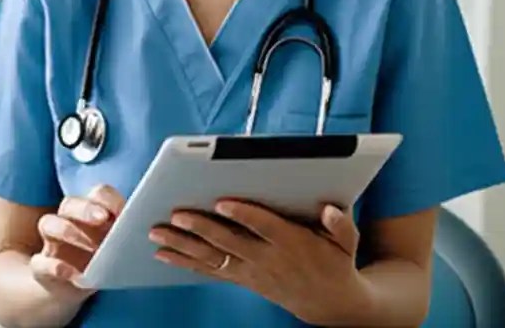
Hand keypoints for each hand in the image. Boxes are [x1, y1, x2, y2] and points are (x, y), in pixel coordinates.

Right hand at [29, 184, 124, 301]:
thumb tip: (152, 229)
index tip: (123, 211)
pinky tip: (71, 274)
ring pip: (48, 223)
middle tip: (103, 219)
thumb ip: (127, 235)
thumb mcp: (116, 247)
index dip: (108, 199)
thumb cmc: (100, 260)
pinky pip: (40, 262)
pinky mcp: (42, 267)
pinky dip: (54, 266)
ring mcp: (52, 243)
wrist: (71, 287)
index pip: (96, 194)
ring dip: (68, 231)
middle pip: (70, 203)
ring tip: (91, 249)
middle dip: (86, 209)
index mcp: (91, 212)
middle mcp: (68, 221)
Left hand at [150, 202, 370, 324]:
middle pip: (229, 242)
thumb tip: (331, 209)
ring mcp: (251, 271)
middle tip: (177, 213)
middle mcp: (267, 258)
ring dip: (183, 245)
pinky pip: (210, 271)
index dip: (244, 214)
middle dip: (201, 227)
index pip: (265, 226)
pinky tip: (163, 254)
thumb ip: (341, 225)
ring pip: (212, 257)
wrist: (329, 303)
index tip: (223, 200)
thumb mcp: (348, 242)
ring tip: (157, 233)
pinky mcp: (242, 278)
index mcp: (292, 243)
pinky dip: (185, 263)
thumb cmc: (336, 261)